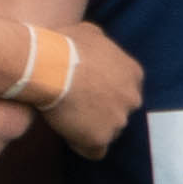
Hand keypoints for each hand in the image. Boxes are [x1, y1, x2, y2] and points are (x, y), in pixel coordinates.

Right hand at [41, 20, 141, 157]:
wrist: (49, 67)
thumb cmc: (65, 45)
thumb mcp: (90, 33)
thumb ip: (101, 45)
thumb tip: (95, 46)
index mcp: (133, 73)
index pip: (126, 90)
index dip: (106, 91)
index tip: (87, 90)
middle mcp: (132, 98)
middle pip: (119, 112)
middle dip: (102, 111)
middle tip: (76, 105)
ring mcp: (118, 120)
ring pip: (108, 132)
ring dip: (91, 128)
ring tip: (67, 117)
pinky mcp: (100, 138)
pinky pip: (94, 151)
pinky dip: (82, 145)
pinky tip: (68, 135)